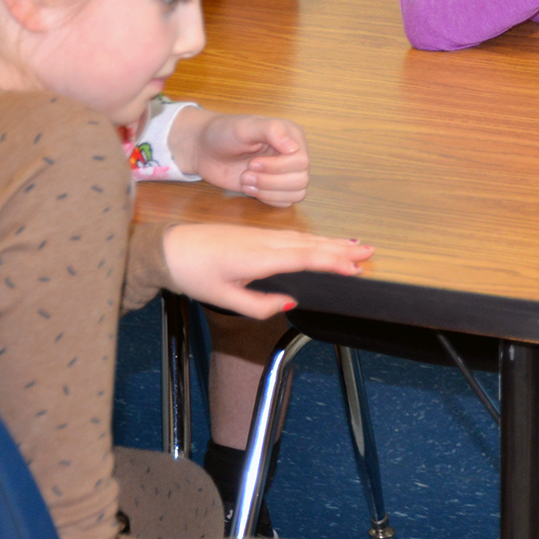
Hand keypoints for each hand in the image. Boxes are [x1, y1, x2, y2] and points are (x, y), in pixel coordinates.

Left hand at [162, 223, 371, 317]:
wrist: (168, 247)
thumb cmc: (192, 272)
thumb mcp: (221, 297)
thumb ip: (257, 304)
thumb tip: (290, 302)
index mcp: (257, 258)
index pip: (303, 258)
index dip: (331, 262)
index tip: (354, 267)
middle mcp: (263, 242)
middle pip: (310, 244)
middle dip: (340, 249)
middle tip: (369, 252)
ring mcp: (261, 235)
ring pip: (304, 238)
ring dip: (331, 242)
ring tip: (356, 246)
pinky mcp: (257, 234)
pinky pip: (293, 236)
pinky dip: (314, 239)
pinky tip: (323, 242)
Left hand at [191, 113, 310, 205]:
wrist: (205, 149)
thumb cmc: (224, 133)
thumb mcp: (245, 127)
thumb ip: (271, 130)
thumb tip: (294, 148)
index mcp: (292, 136)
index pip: (302, 161)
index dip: (278, 167)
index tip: (252, 162)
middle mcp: (293, 154)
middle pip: (301, 180)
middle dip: (270, 181)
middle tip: (246, 173)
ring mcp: (285, 172)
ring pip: (297, 193)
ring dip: (269, 191)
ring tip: (246, 180)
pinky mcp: (276, 187)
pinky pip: (286, 201)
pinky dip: (267, 198)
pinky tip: (249, 188)